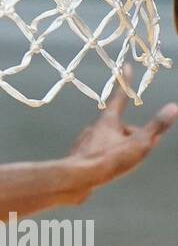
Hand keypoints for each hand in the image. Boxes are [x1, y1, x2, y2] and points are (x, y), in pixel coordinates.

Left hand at [68, 76, 176, 199]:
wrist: (77, 180)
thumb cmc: (109, 160)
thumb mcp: (138, 144)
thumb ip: (155, 127)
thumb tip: (173, 107)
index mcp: (108, 121)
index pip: (121, 97)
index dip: (126, 82)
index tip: (126, 66)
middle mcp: (94, 128)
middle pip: (119, 125)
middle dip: (132, 135)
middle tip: (141, 149)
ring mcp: (86, 142)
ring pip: (109, 141)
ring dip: (120, 148)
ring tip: (125, 163)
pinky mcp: (80, 158)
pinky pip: (99, 155)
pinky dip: (108, 159)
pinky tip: (108, 171)